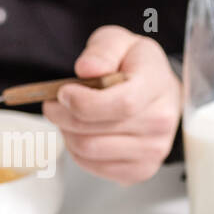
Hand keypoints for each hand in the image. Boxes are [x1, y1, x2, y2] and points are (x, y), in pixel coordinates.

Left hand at [42, 25, 181, 184]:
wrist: (161, 93)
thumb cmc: (136, 67)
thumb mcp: (120, 42)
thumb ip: (102, 50)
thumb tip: (87, 69)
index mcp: (156, 86)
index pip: (120, 104)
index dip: (83, 102)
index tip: (63, 92)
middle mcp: (160, 122)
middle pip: (94, 131)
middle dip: (62, 116)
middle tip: (52, 104)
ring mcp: (153, 150)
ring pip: (89, 150)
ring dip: (67, 133)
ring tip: (67, 117)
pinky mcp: (141, 171)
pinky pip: (93, 167)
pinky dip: (77, 151)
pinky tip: (82, 134)